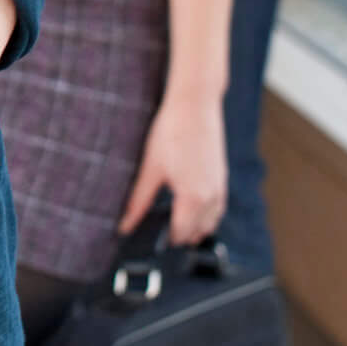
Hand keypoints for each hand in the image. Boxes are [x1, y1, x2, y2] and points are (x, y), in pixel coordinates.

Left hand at [118, 89, 227, 246]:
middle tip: (155, 231)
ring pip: (210, 222)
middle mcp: (211, 197)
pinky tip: (187, 206)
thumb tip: (124, 225)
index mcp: (193, 198)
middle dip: (178, 236)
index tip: (148, 241)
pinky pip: (217, 208)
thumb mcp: (150, 168)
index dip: (163, 241)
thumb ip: (138, 201)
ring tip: (169, 222)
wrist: (195, 104)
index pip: (180, 235)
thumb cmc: (171, 131)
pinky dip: (204, 214)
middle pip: (196, 233)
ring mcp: (220, 187)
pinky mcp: (222, 177)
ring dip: (193, 227)